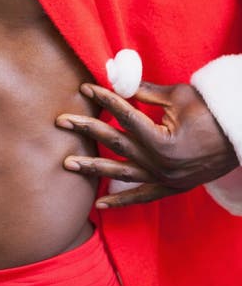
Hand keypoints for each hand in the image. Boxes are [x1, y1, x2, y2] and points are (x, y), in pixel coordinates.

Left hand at [55, 81, 238, 207]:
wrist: (240, 138)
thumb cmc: (210, 112)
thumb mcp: (179, 96)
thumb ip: (145, 92)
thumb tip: (119, 82)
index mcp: (162, 140)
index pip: (124, 116)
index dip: (104, 100)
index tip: (85, 88)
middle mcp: (160, 164)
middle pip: (115, 143)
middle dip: (86, 130)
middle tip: (61, 121)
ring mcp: (164, 179)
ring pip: (121, 173)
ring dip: (93, 167)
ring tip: (67, 163)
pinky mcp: (170, 188)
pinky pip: (141, 196)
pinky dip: (121, 200)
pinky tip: (100, 204)